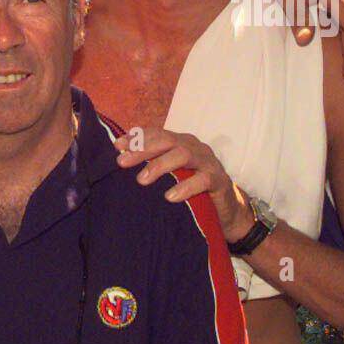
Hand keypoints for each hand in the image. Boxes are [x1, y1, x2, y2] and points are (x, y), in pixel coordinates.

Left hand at [115, 126, 252, 242]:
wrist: (226, 209)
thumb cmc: (191, 188)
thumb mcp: (170, 175)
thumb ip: (150, 165)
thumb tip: (120, 158)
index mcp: (180, 143)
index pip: (157, 134)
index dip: (137, 138)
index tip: (117, 146)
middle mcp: (193, 147)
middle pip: (167, 141)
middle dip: (143, 149)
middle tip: (122, 163)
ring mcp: (207, 162)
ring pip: (184, 154)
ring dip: (160, 165)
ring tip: (142, 180)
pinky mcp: (219, 180)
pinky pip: (203, 179)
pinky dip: (186, 187)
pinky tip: (170, 197)